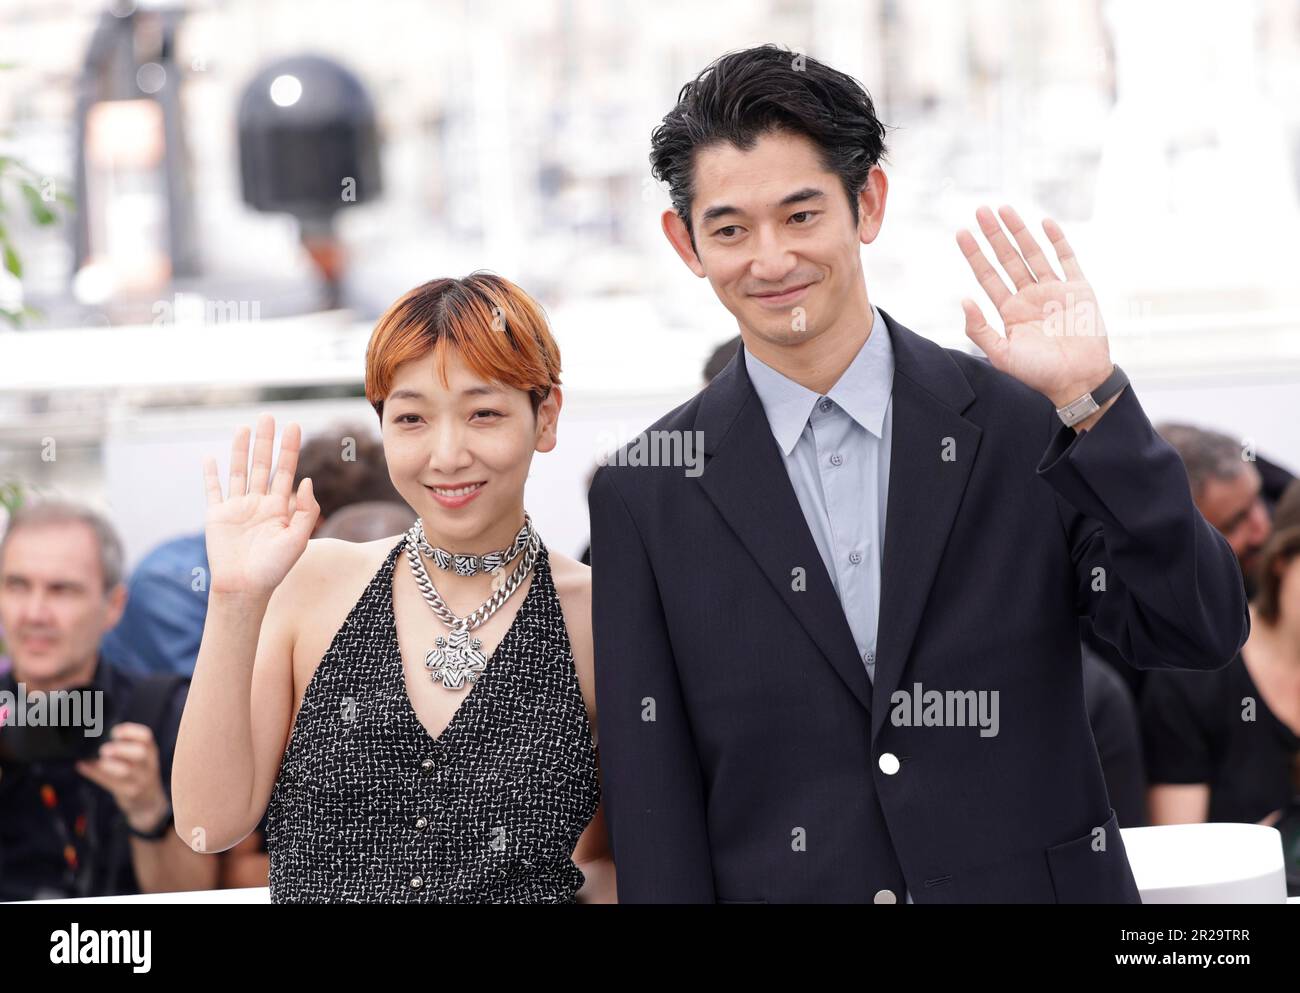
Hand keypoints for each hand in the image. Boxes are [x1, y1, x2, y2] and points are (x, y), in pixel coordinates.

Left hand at [75, 722, 168, 830]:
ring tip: (99, 760)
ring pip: (126, 771)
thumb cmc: (139, 774)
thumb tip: (91, 735)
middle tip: (104, 750)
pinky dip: (95, 774)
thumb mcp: (140, 759)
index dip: (131, 732)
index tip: (115, 731)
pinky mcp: (129, 793)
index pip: (146, 737)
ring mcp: (139, 781)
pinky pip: (111, 784)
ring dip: (109, 765)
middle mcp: (147, 765)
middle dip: (121, 749)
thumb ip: (124, 746)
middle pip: (140, 754)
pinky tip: (82, 766)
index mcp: (150, 752)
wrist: (148, 802)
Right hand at [203, 414, 318, 597]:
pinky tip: (210, 458)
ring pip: (239, 471)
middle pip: (262, 465)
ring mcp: (237, 508)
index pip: (286, 471)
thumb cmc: (274, 569)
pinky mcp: (216, 516)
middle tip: (268, 416)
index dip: (289, 449)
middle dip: (265, 441)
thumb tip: (306, 480)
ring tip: (244, 427)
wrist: (244, 589)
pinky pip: (212, 491)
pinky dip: (210, 475)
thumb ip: (305, 510)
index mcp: (280, 508)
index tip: (294, 426)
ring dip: (240, 450)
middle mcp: (259, 504)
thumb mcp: (298, 540)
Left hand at [956, 205, 1113, 408]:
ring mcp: (1054, 290)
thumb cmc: (1039, 374)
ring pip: (1034, 253)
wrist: (1079, 380)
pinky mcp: (1079, 289)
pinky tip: (1045, 223)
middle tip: (981, 210)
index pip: (988, 275)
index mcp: (1010, 311)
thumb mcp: (1001, 355)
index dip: (975, 254)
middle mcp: (1030, 296)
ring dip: (1019, 231)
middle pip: (1008, 258)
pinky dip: (1057, 241)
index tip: (961, 233)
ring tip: (1004, 209)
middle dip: (994, 235)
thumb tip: (963, 300)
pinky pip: (1067, 259)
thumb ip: (980, 329)